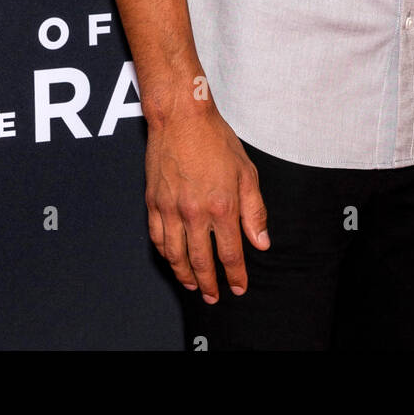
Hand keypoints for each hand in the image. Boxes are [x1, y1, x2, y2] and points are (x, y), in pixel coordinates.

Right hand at [144, 104, 269, 301]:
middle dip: (210, 284)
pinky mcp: (153, 202)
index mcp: (222, 206)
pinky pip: (157, 238)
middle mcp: (195, 213)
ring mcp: (171, 209)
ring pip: (176, 256)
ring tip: (193, 286)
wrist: (181, 117)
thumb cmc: (215, 140)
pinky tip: (173, 259)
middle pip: (201, 261)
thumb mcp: (246, 172)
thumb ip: (254, 210)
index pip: (231, 254)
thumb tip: (260, 242)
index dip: (236, 276)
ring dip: (185, 275)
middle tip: (214, 297)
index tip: (238, 288)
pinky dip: (165, 255)